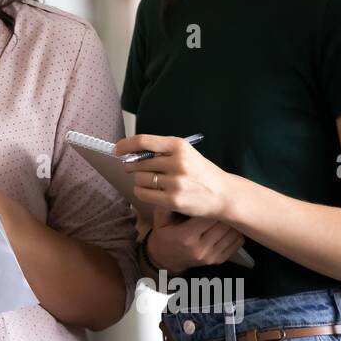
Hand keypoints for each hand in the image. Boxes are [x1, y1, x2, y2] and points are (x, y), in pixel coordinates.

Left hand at [114, 134, 232, 219]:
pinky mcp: (173, 200)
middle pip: (138, 162)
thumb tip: (131, 153)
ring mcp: (175, 182)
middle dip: (132, 165)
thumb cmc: (202, 173)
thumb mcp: (186, 154)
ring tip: (151, 181)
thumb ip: (162, 152)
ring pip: (139, 178)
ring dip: (139, 180)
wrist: (224, 194)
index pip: (144, 141)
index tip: (117, 149)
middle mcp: (177, 163)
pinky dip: (141, 191)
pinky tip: (150, 191)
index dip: (126, 145)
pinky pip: (143, 193)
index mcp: (179, 146)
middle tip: (133, 168)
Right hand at [145, 205, 246, 272]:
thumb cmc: (164, 235)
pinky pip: (236, 243)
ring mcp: (210, 256)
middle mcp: (199, 248)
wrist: (165, 259)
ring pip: (232, 234)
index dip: (213, 206)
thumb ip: (168, 204)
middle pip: (223, 226)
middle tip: (225, 201)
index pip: (208, 218)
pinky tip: (230, 226)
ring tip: (229, 212)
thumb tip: (176, 187)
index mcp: (185, 236)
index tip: (214, 197)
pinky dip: (236, 233)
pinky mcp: (217, 260)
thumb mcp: (160, 219)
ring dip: (232, 222)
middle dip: (225, 213)